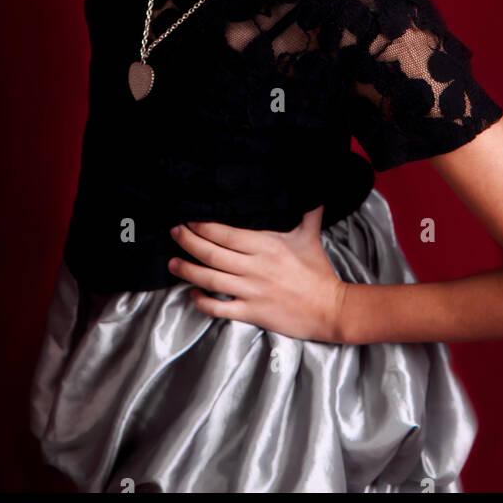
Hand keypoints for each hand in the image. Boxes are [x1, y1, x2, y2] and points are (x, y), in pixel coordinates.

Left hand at [167, 205, 347, 342]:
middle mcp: (255, 268)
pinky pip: (220, 308)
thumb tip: (313, 190)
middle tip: (173, 234)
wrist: (330, 309)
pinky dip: (202, 301)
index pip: (227, 234)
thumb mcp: (310, 236)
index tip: (189, 220)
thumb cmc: (318, 272)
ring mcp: (251, 292)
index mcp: (266, 246)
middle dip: (189, 242)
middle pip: (213, 254)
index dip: (204, 227)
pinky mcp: (252, 313)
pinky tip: (193, 294)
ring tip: (172, 264)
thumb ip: (307, 213)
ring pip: (211, 280)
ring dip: (188, 271)